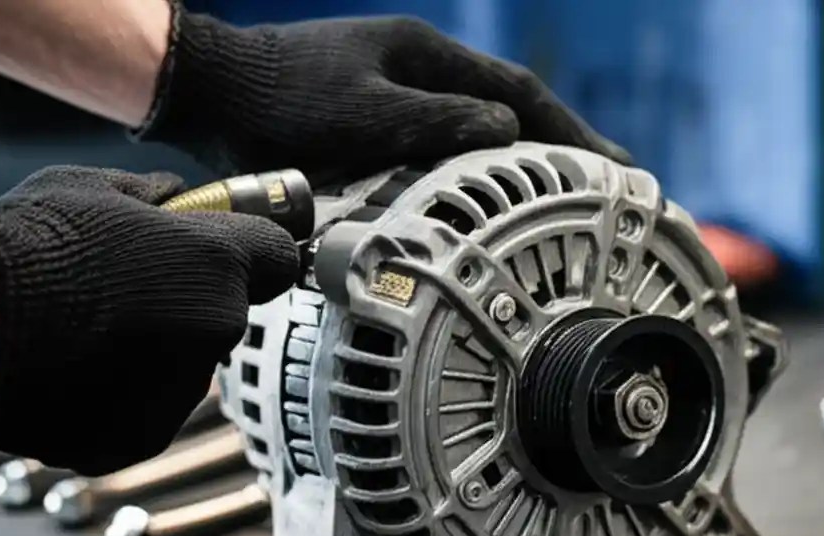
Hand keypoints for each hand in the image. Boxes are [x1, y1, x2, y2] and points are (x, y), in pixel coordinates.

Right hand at [0, 167, 297, 474]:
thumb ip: (156, 197)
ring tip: (82, 333)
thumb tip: (179, 201)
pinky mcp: (137, 441)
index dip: (252, 251)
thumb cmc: (25, 249)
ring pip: (181, 369)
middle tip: (122, 290)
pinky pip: (140, 412)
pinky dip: (113, 398)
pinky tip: (68, 370)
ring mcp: (178, 395)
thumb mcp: (95, 187)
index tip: (232, 250)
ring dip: (150, 355)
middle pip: (220, 318)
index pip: (277, 257)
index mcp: (216, 267)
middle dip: (186, 304)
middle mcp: (212, 334)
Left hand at [135, 10, 629, 184]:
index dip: (569, 130)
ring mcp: (392, 84)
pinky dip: (472, 164)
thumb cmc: (280, 103)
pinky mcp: (368, 110)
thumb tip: (510, 129)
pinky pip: (440, 137)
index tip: (615, 165)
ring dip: (517, 155)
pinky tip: (481, 194)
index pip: (517, 92)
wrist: (208, 91)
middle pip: (505, 104)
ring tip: (557, 193)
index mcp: (424, 54)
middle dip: (557, 143)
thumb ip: (438, 123)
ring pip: (474, 122)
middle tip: (604, 182)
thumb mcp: (366, 116)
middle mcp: (415, 63)